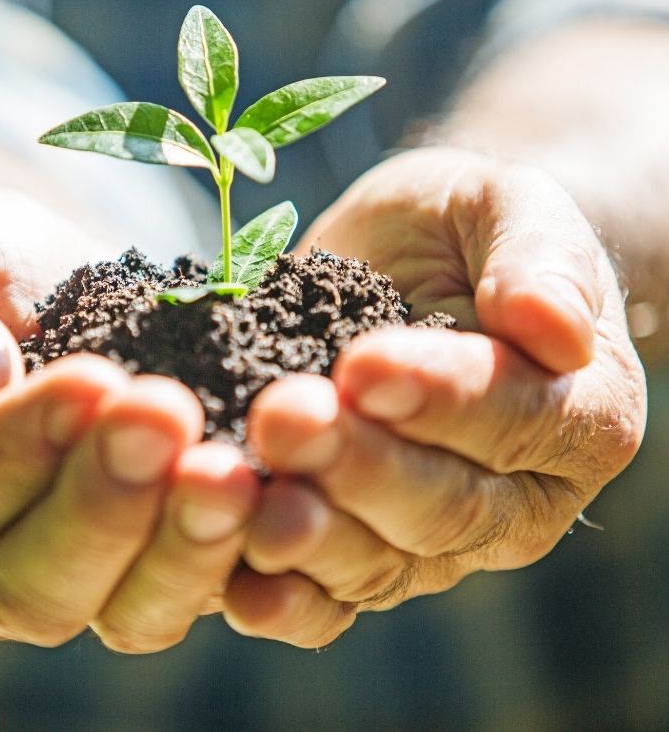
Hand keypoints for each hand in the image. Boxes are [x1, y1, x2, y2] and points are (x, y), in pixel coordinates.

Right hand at [0, 186, 258, 652]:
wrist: (26, 279)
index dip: (14, 452)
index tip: (91, 377)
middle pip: (32, 588)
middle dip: (105, 506)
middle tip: (165, 415)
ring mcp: (69, 570)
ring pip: (124, 613)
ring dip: (183, 549)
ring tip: (234, 475)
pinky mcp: (150, 554)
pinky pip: (199, 587)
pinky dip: (244, 555)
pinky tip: (282, 496)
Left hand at [222, 148, 646, 646]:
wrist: (408, 268)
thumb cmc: (462, 234)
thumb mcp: (508, 208)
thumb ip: (541, 259)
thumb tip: (555, 330)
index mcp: (577, 416)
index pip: (518, 418)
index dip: (440, 398)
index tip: (363, 362)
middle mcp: (514, 500)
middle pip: (444, 507)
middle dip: (356, 465)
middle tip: (282, 417)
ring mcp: (435, 542)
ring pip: (380, 564)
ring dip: (310, 536)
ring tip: (246, 498)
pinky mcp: (362, 556)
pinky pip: (330, 602)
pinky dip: (284, 603)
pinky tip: (235, 587)